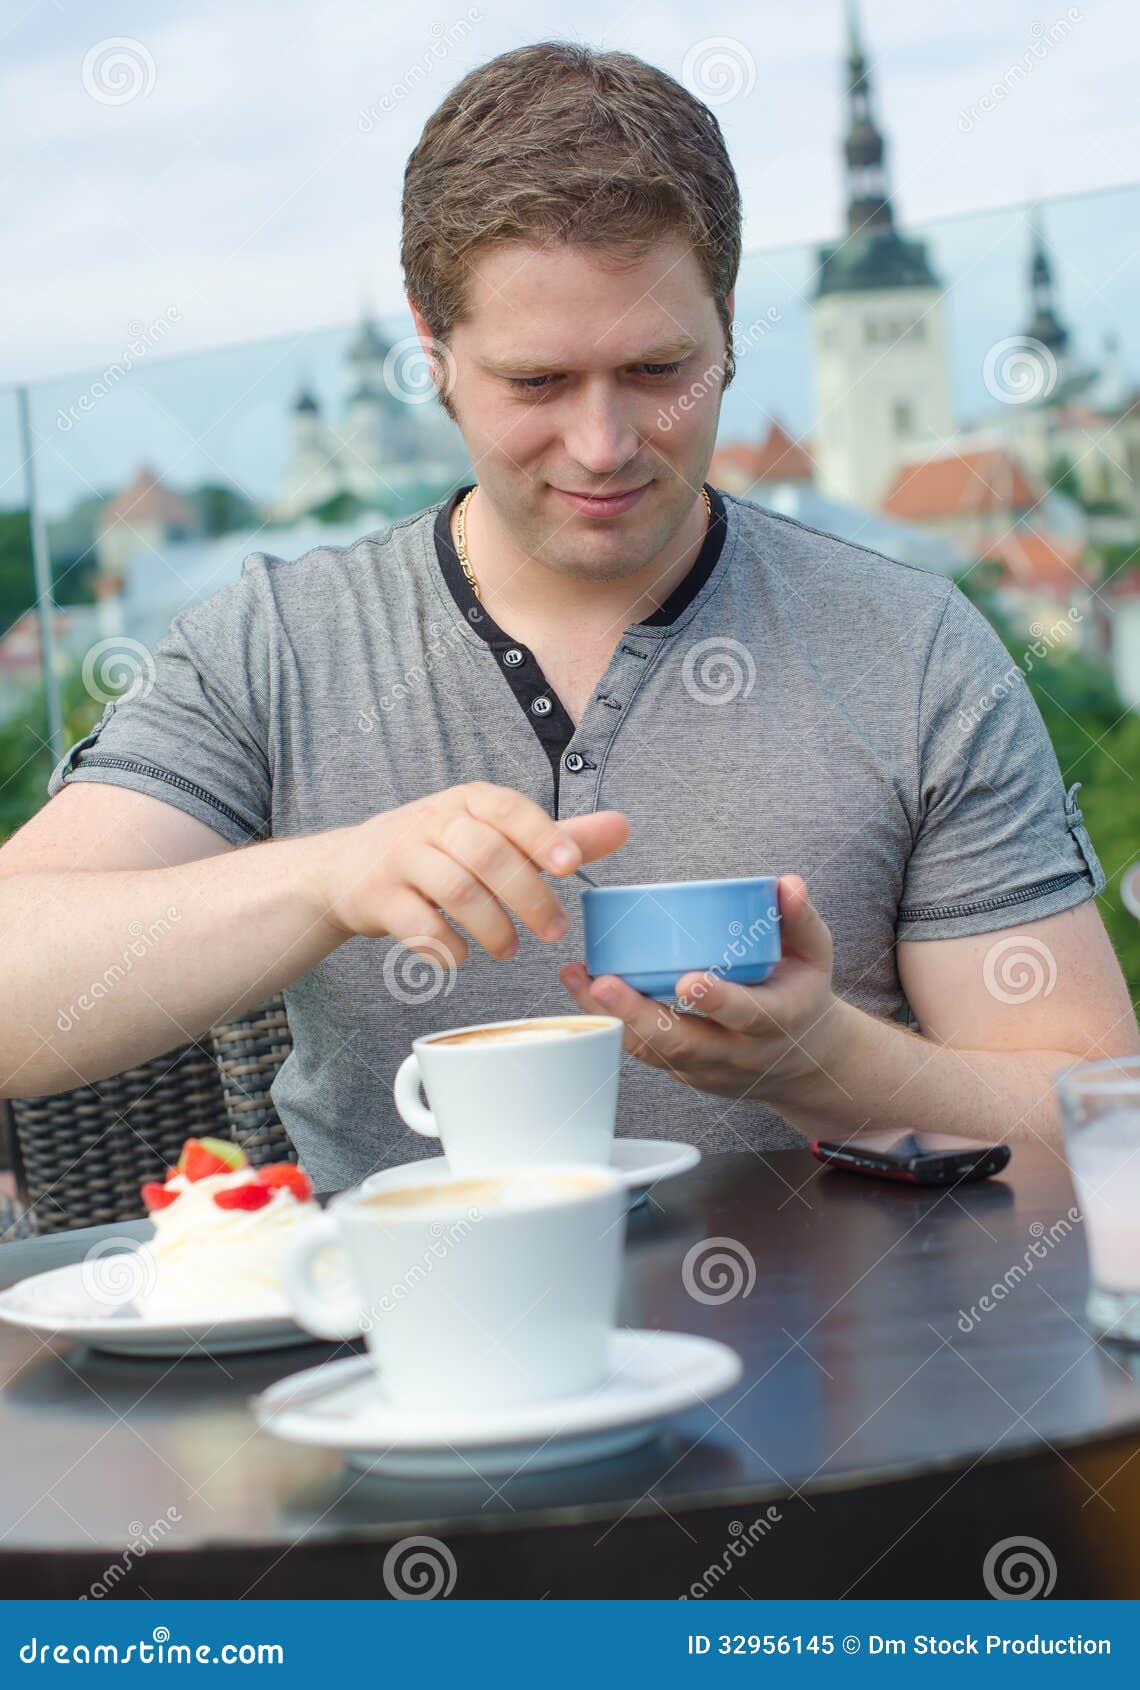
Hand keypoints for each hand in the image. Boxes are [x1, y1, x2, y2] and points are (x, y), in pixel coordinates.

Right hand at [308, 781, 628, 965]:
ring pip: (456, 890)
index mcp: (468, 802)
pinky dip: (445, 946)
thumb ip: (556, 836)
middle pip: (487, 854)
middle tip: (554, 931)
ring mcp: (401, 857)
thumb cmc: (438, 851)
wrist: (346, 868)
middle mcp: (433, 822)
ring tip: (509, 950)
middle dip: (527, 896)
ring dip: (492, 927)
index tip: (570, 864)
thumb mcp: (495, 836)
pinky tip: (460, 956)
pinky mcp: (377, 896)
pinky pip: (416, 924)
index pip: (509, 809)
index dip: (541, 834)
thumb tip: (622, 826)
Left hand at [559, 875, 850, 1103]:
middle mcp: (739, 1052)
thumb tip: (786, 883)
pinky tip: (584, 991)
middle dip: (639, 1014)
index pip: (746, 1015)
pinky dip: (612, 1024)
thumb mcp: (814, 957)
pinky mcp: (685, 1074)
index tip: (688, 980)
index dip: (718, 1000)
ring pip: (654, 1051)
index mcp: (776, 1021)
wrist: (804, 1064)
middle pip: (683, 1042)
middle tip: (605, 983)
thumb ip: (799, 919)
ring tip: (577, 978)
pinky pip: (645, 1053)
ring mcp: (708, 1069)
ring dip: (611, 1017)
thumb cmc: (802, 995)